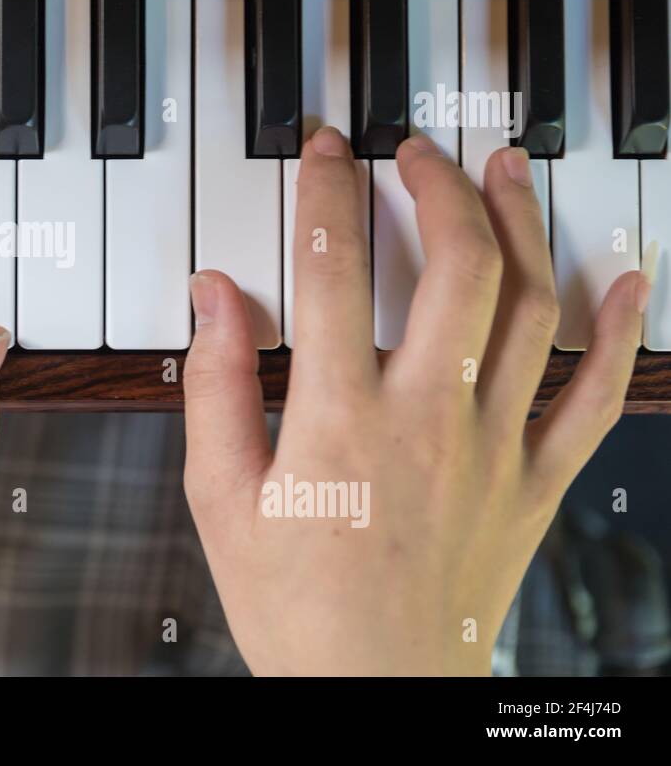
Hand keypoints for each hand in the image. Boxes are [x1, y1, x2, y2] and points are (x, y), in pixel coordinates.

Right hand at [184, 128, 647, 674]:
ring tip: (503, 170)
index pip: (334, 268)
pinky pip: (598, 398)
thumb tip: (213, 298)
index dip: (327, 190)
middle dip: (438, 185)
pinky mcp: (536, 483)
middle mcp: (428, 419)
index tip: (323, 150)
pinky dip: (620, 333)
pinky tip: (628, 280)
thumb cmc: (294, 603)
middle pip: (456, 265)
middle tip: (415, 150)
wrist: (372, 691)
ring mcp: (494, 449)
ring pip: (529, 308)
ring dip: (520, 223)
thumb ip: (214, 388)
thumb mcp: (219, 498)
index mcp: (340, 419)